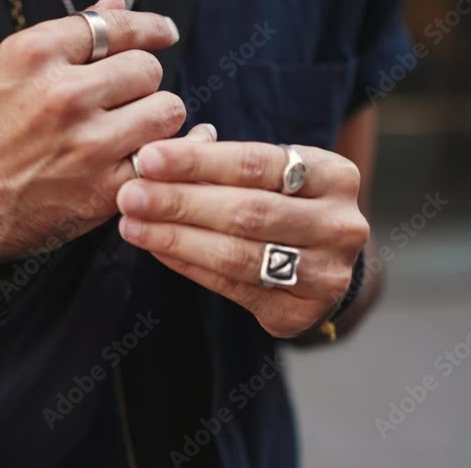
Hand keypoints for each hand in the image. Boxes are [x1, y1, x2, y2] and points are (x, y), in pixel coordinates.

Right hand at [0, 0, 186, 305]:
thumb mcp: (5, 68)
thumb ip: (67, 34)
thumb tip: (114, 0)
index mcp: (36, 54)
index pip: (118, 25)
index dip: (150, 27)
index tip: (164, 32)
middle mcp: (64, 94)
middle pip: (148, 69)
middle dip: (142, 81)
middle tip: (125, 98)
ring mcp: (87, 144)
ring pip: (166, 111)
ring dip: (155, 119)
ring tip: (130, 130)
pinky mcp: (102, 190)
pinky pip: (160, 161)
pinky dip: (156, 160)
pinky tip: (139, 160)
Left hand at [115, 140, 369, 337]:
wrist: (321, 262)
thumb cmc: (283, 203)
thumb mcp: (270, 174)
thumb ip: (221, 165)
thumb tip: (156, 160)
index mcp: (335, 176)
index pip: (258, 163)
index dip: (199, 161)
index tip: (149, 158)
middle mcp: (340, 225)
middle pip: (247, 211)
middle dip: (180, 202)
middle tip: (130, 195)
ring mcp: (326, 273)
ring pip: (237, 254)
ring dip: (176, 238)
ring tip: (133, 224)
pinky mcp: (300, 312)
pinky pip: (232, 287)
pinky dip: (188, 265)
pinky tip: (156, 248)